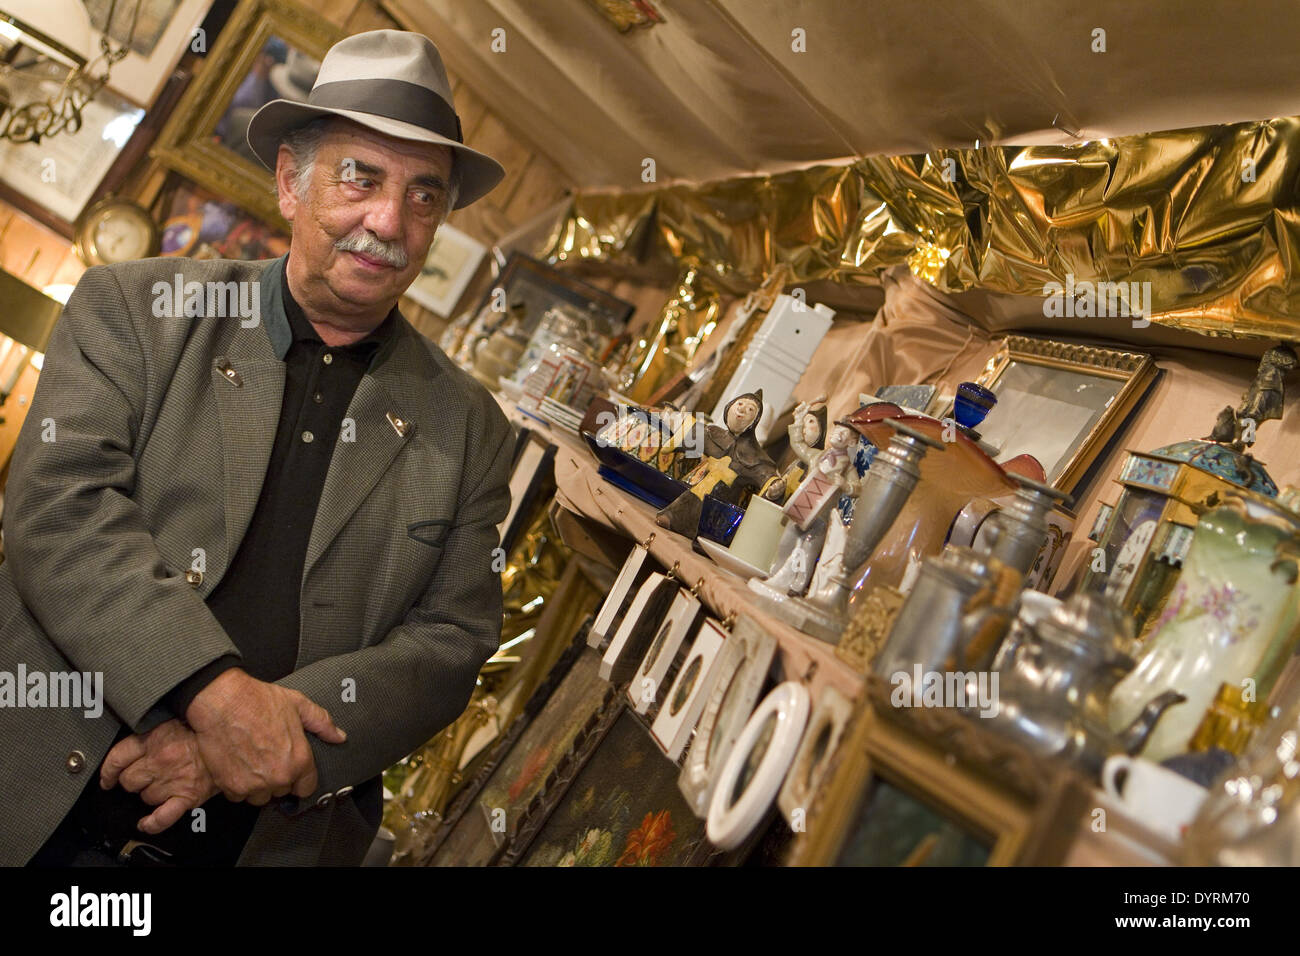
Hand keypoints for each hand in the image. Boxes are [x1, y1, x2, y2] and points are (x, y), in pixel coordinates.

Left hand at [99, 719, 217, 834]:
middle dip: (133, 780)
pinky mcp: (187, 797)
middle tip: (143, 776)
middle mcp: (160, 760)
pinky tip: (146, 823)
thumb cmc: (206, 730)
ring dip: (150, 793)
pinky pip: (162, 817)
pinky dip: (152, 823)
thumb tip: (135, 734)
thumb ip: (153, 727)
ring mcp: (172, 781)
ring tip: (163, 784)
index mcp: (155, 738)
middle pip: (129, 780)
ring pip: (145, 797)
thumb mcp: (175, 718)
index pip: (118, 757)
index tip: (108, 777)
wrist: (236, 741)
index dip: (109, 770)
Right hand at [185, 668, 346, 805]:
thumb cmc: (257, 700)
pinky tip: (236, 763)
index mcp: (298, 760)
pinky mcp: (229, 787)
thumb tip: (338, 736)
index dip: (301, 779)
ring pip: (259, 796)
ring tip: (251, 760)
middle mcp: (278, 777)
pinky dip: (236, 784)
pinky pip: (237, 795)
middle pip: (282, 791)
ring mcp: (253, 784)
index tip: (293, 772)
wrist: (221, 700)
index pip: (307, 788)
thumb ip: (322, 723)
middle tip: (268, 756)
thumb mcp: (298, 704)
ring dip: (257, 784)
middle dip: (277, 777)